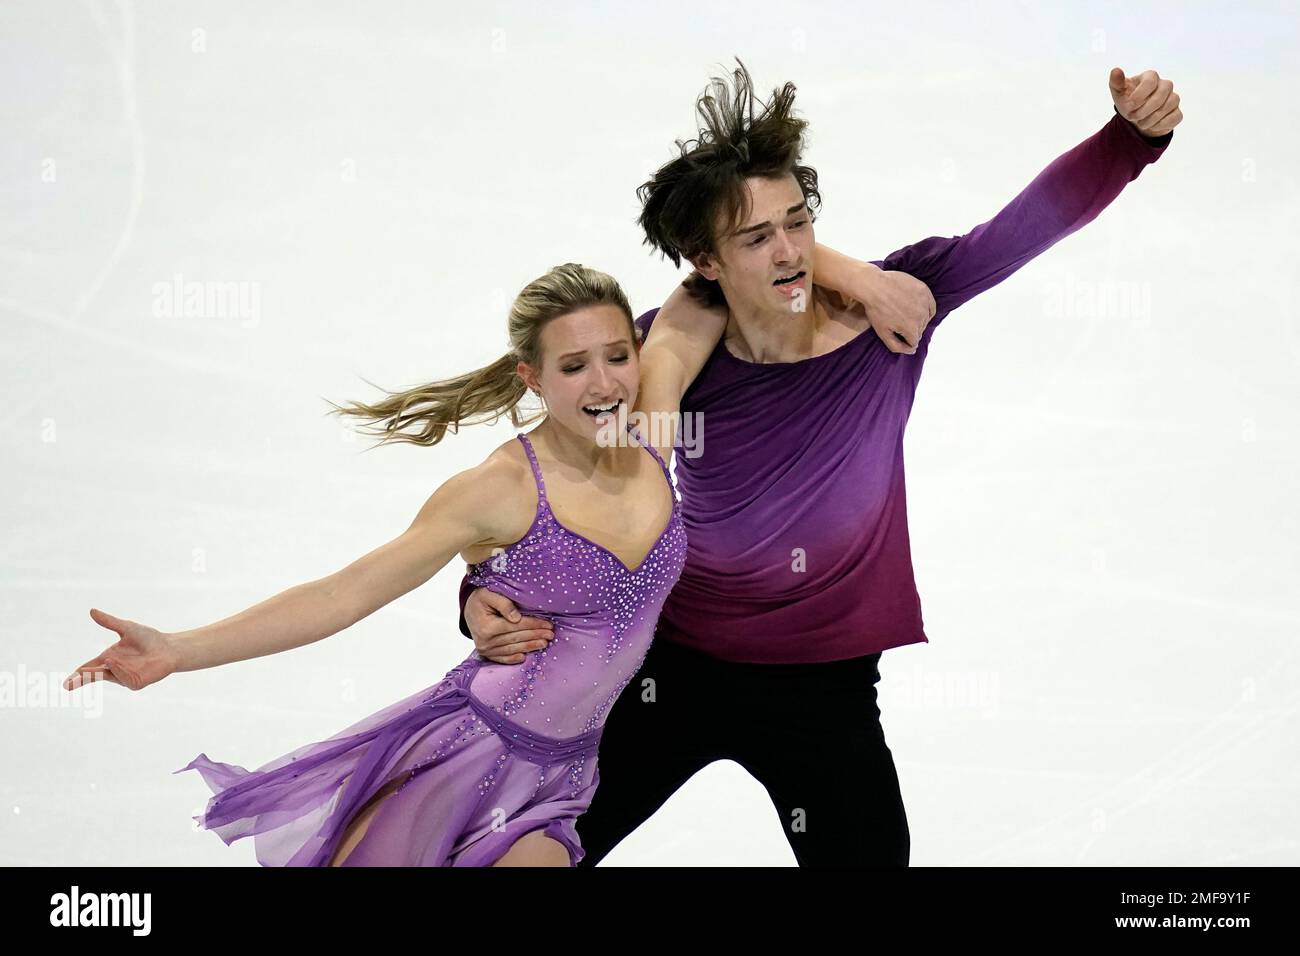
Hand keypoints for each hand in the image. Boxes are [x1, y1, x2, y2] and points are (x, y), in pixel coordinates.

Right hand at [63, 608, 179, 691]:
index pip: (89, 668)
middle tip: (68, 684)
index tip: (67, 682)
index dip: (78, 674)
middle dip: (81, 680)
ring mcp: (124, 677)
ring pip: (108, 676)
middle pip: (93, 676)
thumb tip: (92, 611)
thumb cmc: (148, 638)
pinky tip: (114, 662)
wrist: (169, 647)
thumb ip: (109, 622)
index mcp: (108, 658)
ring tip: (106, 658)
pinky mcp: (135, 683)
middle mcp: (114, 669)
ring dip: (104, 669)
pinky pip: (123, 679)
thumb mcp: (127, 628)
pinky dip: (118, 671)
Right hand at [464, 588, 554, 663]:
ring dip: (530, 647)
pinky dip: (514, 658)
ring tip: (544, 643)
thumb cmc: (480, 599)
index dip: (534, 625)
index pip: (516, 626)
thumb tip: (517, 618)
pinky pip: (503, 658)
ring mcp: (486, 649)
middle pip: (517, 639)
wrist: (468, 610)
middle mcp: (486, 641)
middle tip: (551, 634)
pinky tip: (525, 656)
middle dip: (536, 636)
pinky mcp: (486, 654)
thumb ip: (503, 603)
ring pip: (513, 649)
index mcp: (487, 627)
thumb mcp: (489, 594)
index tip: (548, 624)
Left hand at [854, 266, 935, 354]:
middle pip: (920, 330)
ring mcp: (924, 303)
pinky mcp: (924, 291)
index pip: (914, 342)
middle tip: (897, 319)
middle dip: (910, 328)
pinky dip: (926, 309)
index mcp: (912, 329)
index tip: (895, 330)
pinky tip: (916, 307)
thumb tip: (912, 351)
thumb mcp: (882, 333)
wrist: (874, 286)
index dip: (904, 338)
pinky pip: (931, 306)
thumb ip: (897, 346)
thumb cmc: (876, 310)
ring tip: (904, 312)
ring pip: (926, 318)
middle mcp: (921, 317)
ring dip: (918, 318)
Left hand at [1108, 67, 1181, 137]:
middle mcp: (1165, 85)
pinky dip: (1160, 124)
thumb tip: (1115, 70)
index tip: (1129, 106)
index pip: (1150, 82)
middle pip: (1160, 96)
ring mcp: (1173, 97)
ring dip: (1150, 119)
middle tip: (1132, 117)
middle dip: (1143, 110)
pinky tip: (1151, 125)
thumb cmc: (1129, 100)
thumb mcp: (1118, 92)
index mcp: (1150, 76)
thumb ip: (1116, 82)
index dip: (1139, 96)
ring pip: (1167, 107)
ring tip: (1140, 123)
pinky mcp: (1176, 112)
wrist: (1136, 116)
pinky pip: (1174, 117)